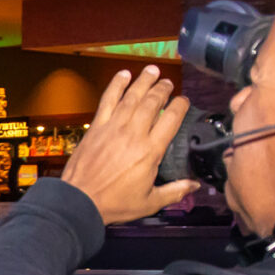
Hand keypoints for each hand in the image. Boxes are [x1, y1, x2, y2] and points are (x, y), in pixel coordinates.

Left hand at [61, 67, 195, 225]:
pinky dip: (116, 85)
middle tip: (168, 83)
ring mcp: (114, 127)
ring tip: (152, 71)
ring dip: (143, 81)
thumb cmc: (114, 203)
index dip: (180, 106)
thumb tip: (195, 186)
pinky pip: (108, 100)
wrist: (80, 200)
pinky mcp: (97, 126)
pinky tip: (123, 75)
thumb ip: (174, 191)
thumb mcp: (149, 202)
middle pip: (152, 103)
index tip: (184, 101)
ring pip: (132, 97)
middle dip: (162, 89)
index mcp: (150, 152)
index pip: (171, 119)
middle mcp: (134, 134)